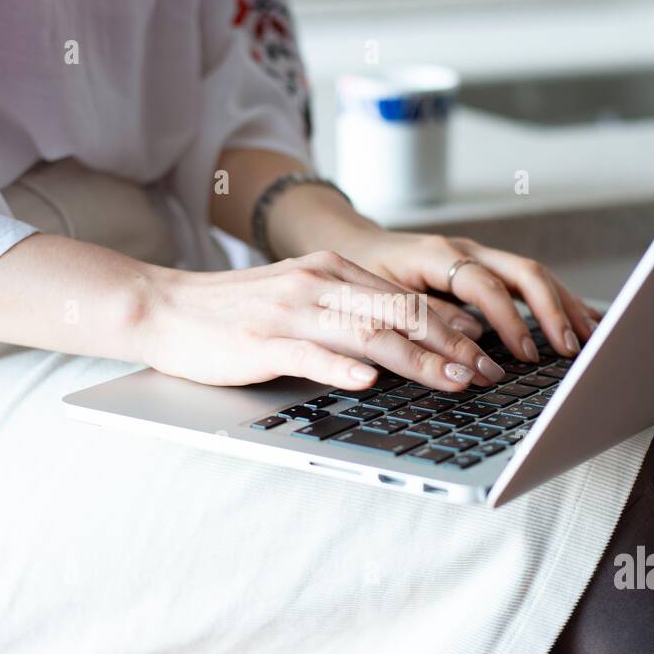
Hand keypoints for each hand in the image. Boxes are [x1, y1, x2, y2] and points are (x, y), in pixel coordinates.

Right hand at [141, 253, 507, 391]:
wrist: (165, 307)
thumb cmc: (237, 312)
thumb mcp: (302, 298)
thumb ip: (352, 311)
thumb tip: (412, 337)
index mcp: (332, 271)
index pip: (407, 300)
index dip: (454, 329)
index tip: (489, 355)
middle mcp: (318, 284)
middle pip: (399, 315)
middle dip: (452, 347)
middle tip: (489, 374)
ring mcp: (290, 312)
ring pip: (367, 334)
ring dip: (417, 360)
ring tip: (453, 381)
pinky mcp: (261, 341)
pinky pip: (309, 353)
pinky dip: (341, 368)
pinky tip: (369, 381)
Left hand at [333, 229, 599, 362]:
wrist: (352, 247)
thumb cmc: (362, 274)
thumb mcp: (382, 297)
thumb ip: (425, 315)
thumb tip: (474, 336)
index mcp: (439, 255)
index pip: (486, 285)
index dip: (509, 320)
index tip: (526, 354)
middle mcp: (466, 251)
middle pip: (525, 273)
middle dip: (553, 311)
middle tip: (572, 348)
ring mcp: (480, 257)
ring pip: (534, 276)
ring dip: (565, 305)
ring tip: (591, 338)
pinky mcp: (486, 268)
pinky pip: (528, 282)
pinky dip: (557, 302)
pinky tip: (579, 320)